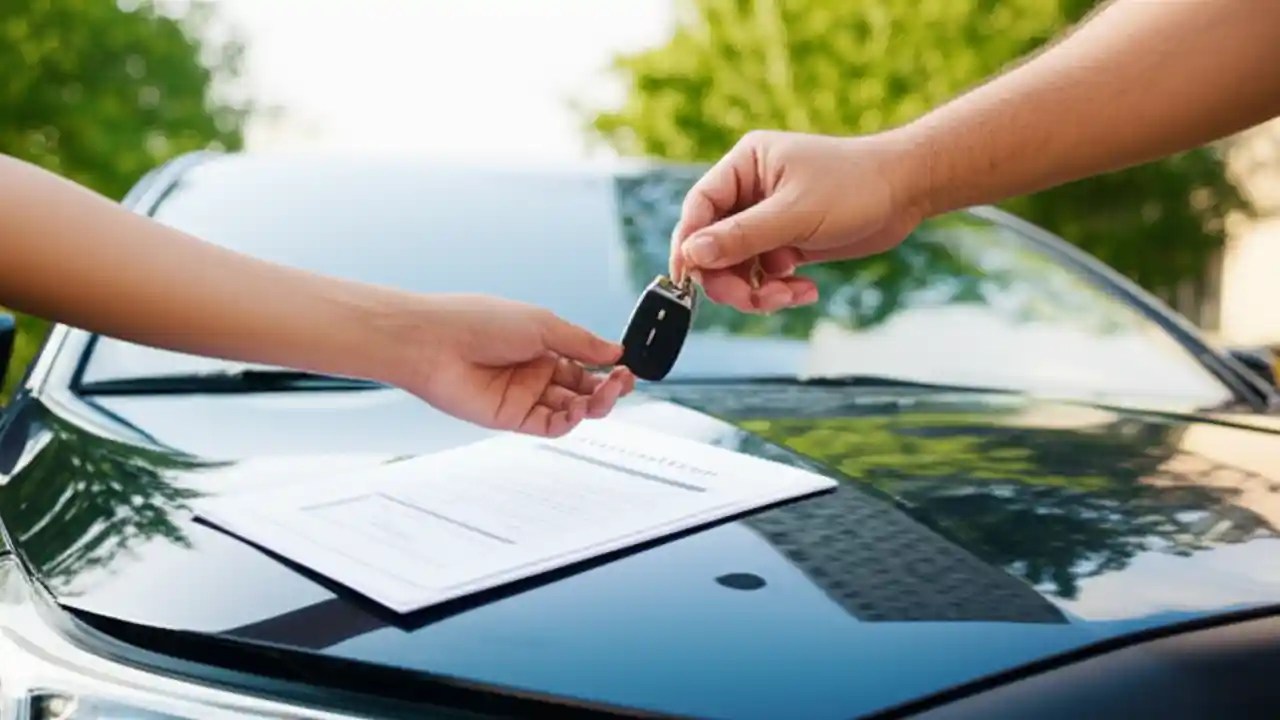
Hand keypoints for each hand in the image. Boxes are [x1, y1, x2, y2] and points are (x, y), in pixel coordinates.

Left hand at [391, 294, 634, 436]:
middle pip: (581, 388)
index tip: (626, 368)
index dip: (607, 368)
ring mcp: (523, 395)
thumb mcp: (542, 324)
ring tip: (607, 393)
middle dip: (606, 387)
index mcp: (541, 344)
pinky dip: (570, 420)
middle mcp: (534, 371)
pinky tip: (580, 409)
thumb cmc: (478, 322)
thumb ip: (581, 342)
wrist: (434, 342)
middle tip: (623, 382)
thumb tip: (615, 350)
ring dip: (593, 403)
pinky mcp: (510, 417)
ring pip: (570, 408)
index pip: (584, 362)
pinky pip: (549, 424)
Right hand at [670, 130, 926, 312]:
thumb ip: (742, 236)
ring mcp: (767, 220)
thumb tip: (691, 255)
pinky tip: (806, 291)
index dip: (689, 244)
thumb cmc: (855, 187)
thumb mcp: (795, 213)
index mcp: (745, 166)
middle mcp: (750, 192)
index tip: (686, 278)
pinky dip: (779, 290)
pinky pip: (764, 276)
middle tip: (752, 300)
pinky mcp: (786, 243)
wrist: (907, 192)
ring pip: (738, 267)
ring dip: (758, 290)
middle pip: (714, 245)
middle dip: (730, 279)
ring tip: (789, 297)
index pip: (699, 207)